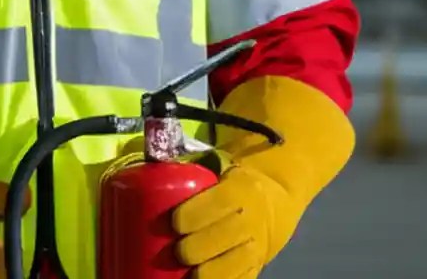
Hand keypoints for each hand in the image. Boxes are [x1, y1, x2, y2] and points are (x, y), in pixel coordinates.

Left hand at [169, 76, 355, 278]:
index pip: (217, 204)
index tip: (173, 222)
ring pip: (231, 266)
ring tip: (185, 272)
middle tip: (174, 250)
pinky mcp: (259, 265)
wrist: (278, 195)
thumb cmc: (233, 178)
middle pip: (219, 239)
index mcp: (241, 190)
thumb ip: (192, 168)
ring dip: (204, 272)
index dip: (192, 216)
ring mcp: (257, 246)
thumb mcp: (220, 166)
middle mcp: (253, 219)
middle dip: (193, 248)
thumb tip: (148, 158)